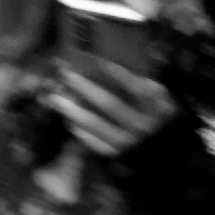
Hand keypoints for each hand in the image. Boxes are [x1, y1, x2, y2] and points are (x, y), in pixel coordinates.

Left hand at [48, 21, 175, 160]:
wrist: (160, 147)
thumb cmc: (155, 113)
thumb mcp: (158, 96)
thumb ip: (142, 83)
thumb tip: (108, 64)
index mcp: (156, 106)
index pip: (136, 88)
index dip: (118, 75)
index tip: (99, 61)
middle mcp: (142, 124)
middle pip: (110, 104)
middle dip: (87, 88)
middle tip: (67, 75)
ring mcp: (128, 141)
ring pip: (97, 124)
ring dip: (74, 110)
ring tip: (55, 98)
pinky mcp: (115, 152)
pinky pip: (93, 142)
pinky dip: (80, 130)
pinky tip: (68, 120)